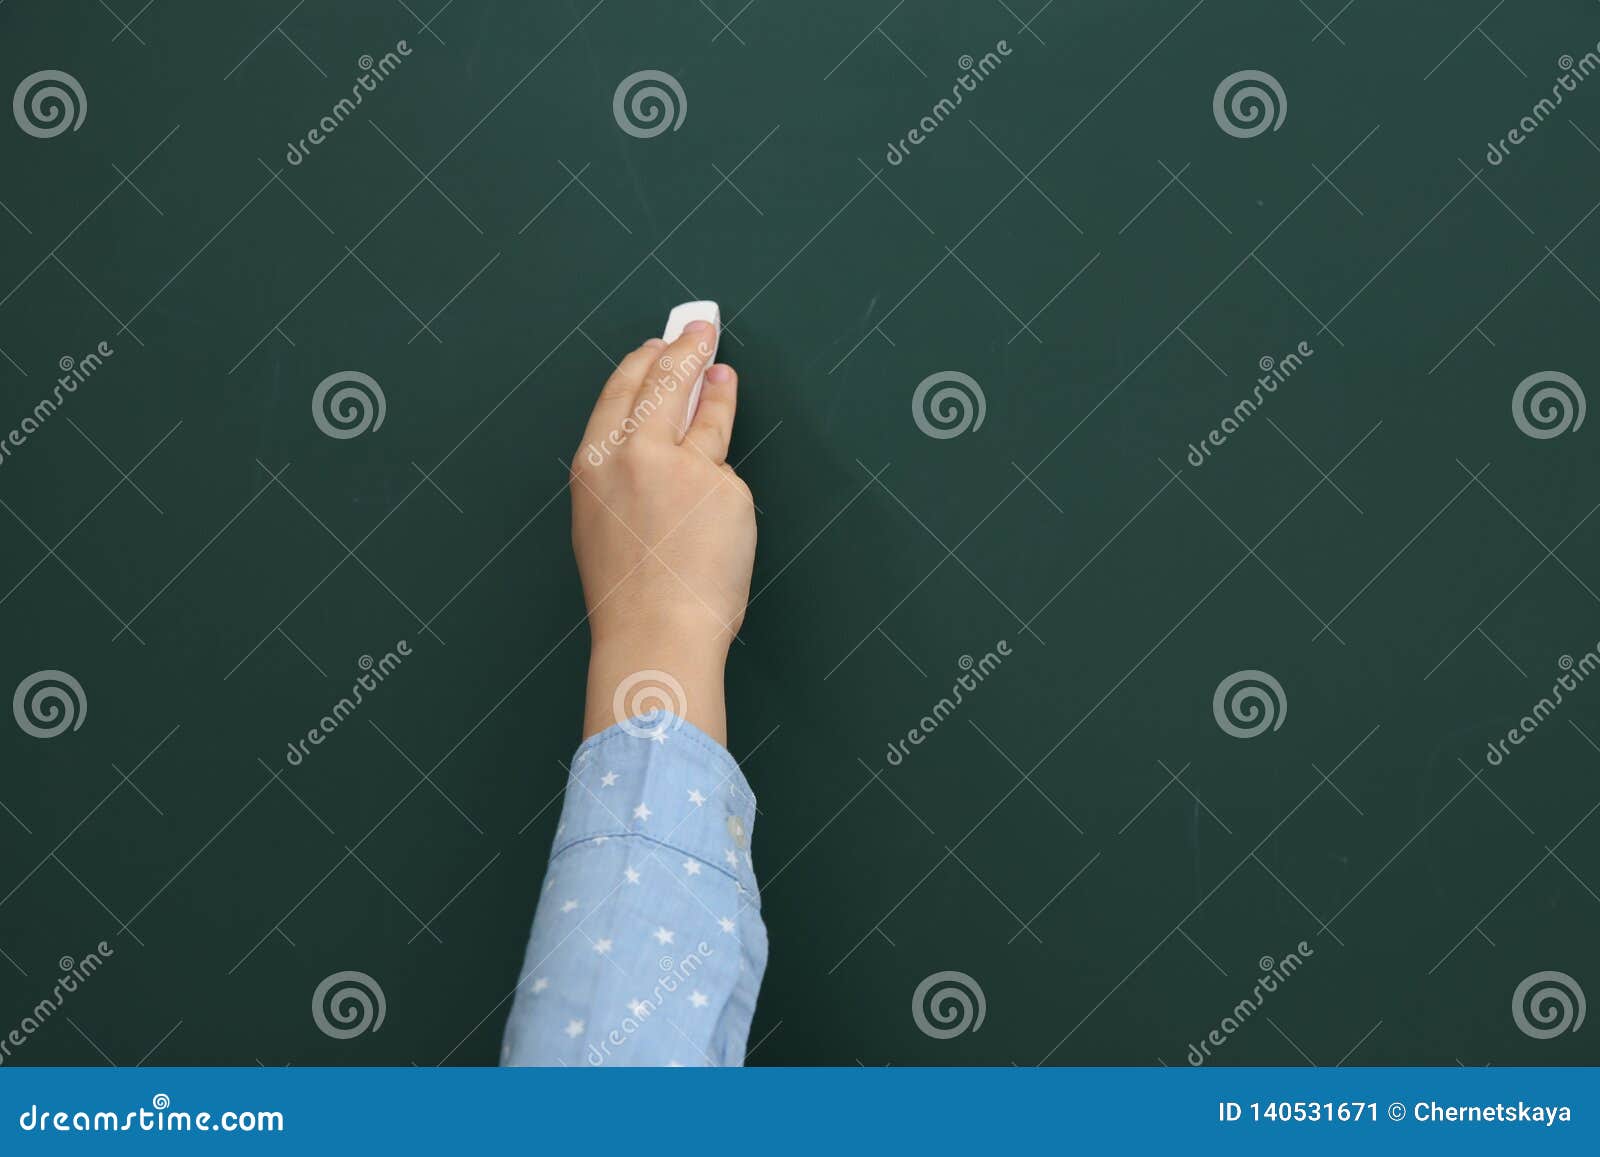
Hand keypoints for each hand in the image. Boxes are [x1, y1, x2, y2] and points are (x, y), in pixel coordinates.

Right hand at [570, 321, 754, 744]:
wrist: (656, 632)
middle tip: (699, 330)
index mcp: (594, 463)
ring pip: (707, 418)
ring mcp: (684, 468)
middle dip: (685, 349)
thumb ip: (624, 472)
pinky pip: (727, 479)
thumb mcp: (602, 520)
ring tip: (723, 373)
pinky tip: (719, 508)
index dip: (644, 362)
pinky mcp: (726, 488)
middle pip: (665, 383)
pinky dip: (724, 489)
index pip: (622, 391)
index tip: (660, 345)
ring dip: (717, 389)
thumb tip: (660, 430)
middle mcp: (636, 455)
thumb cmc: (627, 592)